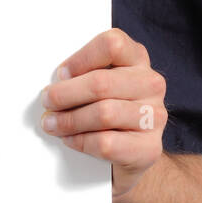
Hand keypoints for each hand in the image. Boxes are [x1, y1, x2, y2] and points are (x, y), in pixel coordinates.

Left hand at [40, 28, 167, 197]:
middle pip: (101, 83)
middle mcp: (151, 84)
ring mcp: (154, 116)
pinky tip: (70, 139)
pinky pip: (107, 143)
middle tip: (47, 102)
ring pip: (103, 113)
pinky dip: (82, 142)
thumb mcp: (102, 86)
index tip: (61, 74)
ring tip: (52, 124)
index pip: (112, 45)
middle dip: (66, 94)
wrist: (128, 157)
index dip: (81, 59)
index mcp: (137, 59)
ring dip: (70, 120)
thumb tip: (55, 83)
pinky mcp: (149, 147)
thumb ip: (85, 75)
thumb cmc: (108, 115)